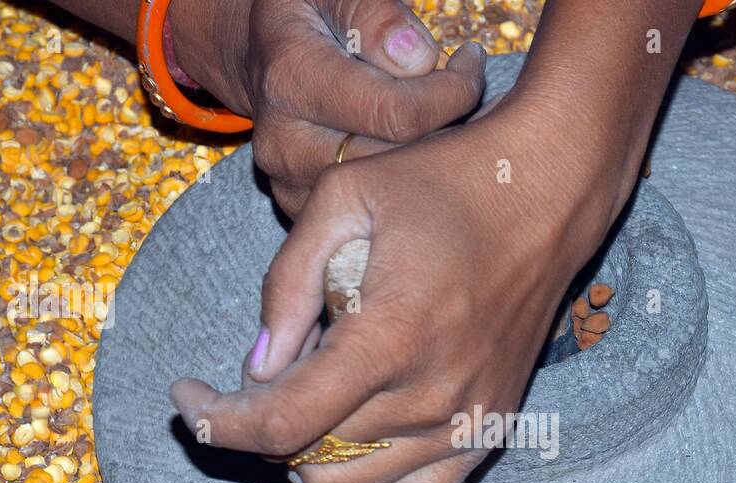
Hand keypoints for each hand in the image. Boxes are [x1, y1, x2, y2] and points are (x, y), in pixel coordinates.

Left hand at [170, 92, 627, 482]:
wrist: (546, 197)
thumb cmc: (444, 187)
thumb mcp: (344, 198)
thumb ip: (288, 284)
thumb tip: (257, 367)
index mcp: (390, 338)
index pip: (280, 423)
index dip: (216, 420)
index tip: (186, 396)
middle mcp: (431, 398)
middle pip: (306, 460)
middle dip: (254, 428)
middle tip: (250, 381)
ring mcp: (464, 426)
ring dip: (302, 462)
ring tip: (299, 408)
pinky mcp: (486, 435)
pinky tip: (336, 462)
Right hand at [236, 0, 485, 214]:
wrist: (265, 54)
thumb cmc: (313, 13)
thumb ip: (376, 15)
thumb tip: (418, 60)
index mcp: (291, 79)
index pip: (397, 113)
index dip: (452, 93)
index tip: (471, 64)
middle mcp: (283, 142)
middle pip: (394, 161)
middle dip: (444, 131)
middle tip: (466, 99)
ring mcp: (290, 183)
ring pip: (386, 192)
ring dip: (426, 162)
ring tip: (441, 122)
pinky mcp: (302, 209)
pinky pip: (369, 209)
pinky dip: (401, 184)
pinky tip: (411, 150)